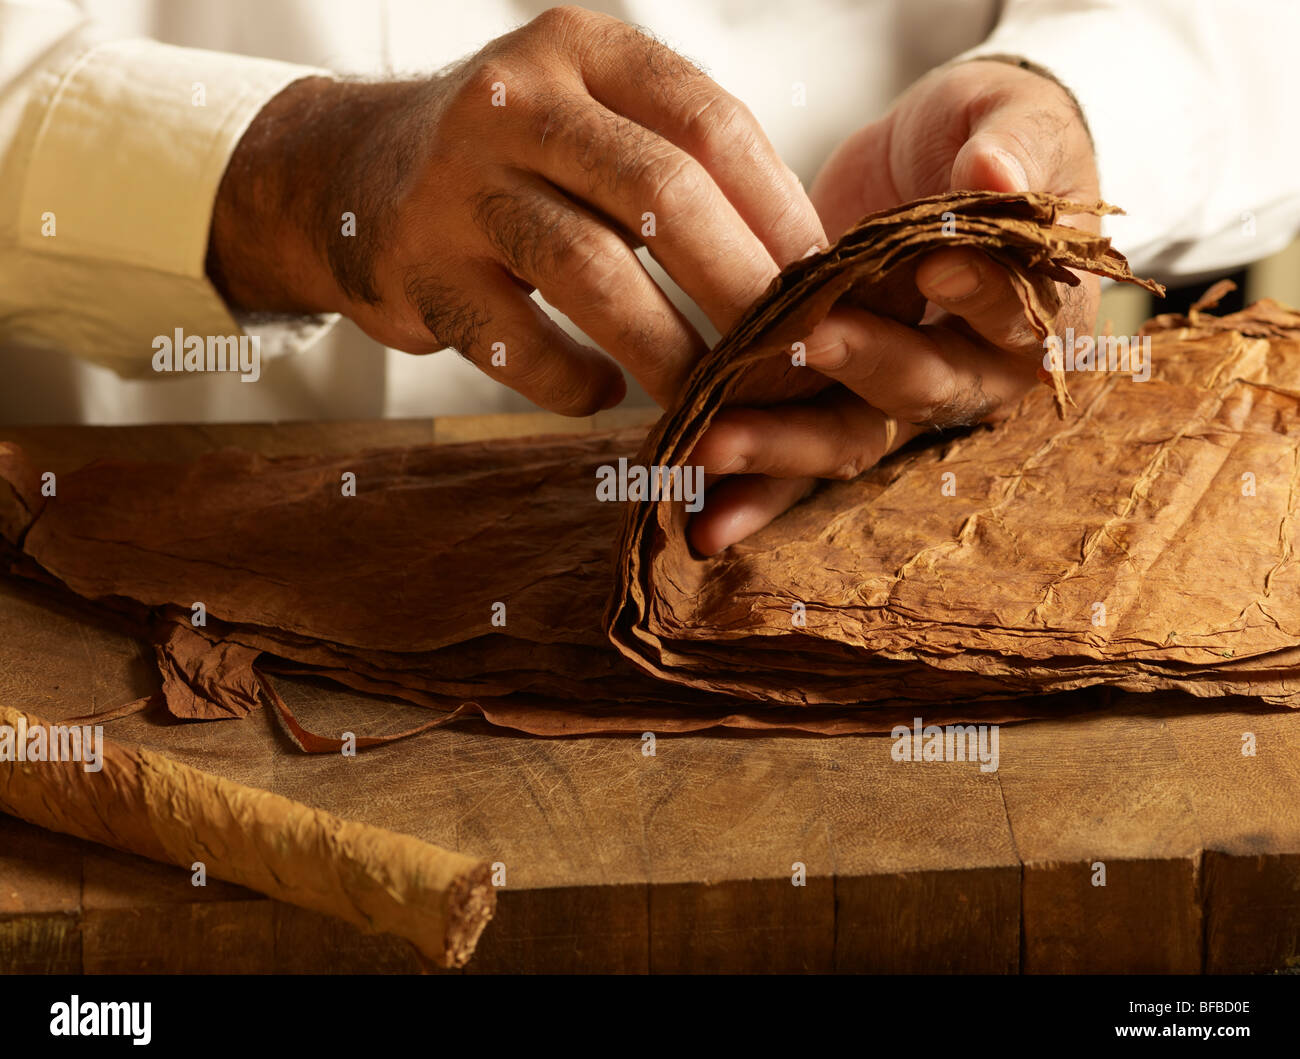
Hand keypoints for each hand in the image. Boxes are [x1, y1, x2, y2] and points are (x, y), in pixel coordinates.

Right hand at [207, 6, 825, 414]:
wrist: (350, 177)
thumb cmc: (509, 160)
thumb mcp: (587, 115)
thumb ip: (676, 158)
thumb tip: (801, 261)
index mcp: (581, 51)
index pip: (708, 121)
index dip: (779, 209)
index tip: (824, 280)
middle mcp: (516, 101)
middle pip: (660, 194)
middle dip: (739, 287)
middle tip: (786, 354)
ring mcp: (458, 183)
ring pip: (591, 272)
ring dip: (667, 349)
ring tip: (708, 396)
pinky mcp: (419, 267)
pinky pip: (517, 343)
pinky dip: (572, 381)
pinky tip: (603, 392)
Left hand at [688, 59, 1100, 553]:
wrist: (932, 163)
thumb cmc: (984, 134)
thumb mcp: (1011, 115)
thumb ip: (1017, 142)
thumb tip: (996, 171)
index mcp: (1031, 314)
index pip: (1010, 313)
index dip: (979, 294)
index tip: (936, 262)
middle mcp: (967, 375)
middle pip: (917, 388)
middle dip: (861, 364)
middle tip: (804, 337)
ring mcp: (892, 400)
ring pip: (846, 438)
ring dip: (779, 449)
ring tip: (707, 447)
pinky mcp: (831, 405)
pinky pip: (793, 463)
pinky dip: (750, 494)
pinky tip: (700, 522)